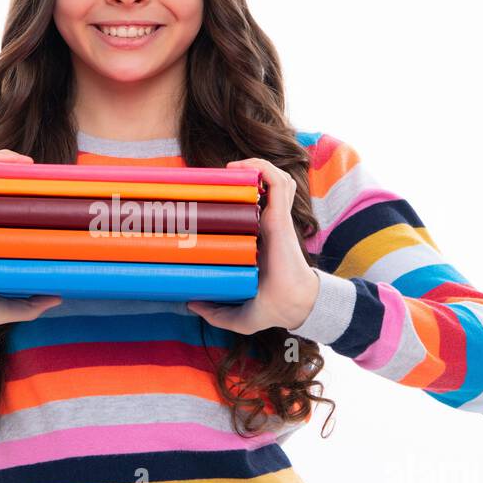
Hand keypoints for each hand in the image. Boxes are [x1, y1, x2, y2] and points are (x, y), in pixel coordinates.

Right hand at [0, 149, 61, 324]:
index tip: (62, 203)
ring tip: (37, 165)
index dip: (37, 201)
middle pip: (10, 187)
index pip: (19, 211)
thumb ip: (28, 308)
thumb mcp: (1, 308)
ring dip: (15, 160)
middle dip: (31, 177)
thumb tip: (58, 297)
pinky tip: (20, 161)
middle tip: (57, 181)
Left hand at [186, 158, 318, 333]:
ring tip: (232, 167)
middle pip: (262, 188)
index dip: (235, 195)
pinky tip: (243, 168)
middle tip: (217, 178)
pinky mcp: (281, 217)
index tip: (210, 195)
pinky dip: (264, 168)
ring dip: (256, 166)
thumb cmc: (270, 310)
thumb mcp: (237, 316)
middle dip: (243, 175)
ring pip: (274, 179)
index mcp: (258, 242)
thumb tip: (190, 304)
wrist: (292, 308)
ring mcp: (276, 219)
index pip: (250, 209)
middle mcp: (267, 226)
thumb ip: (215, 312)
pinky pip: (278, 182)